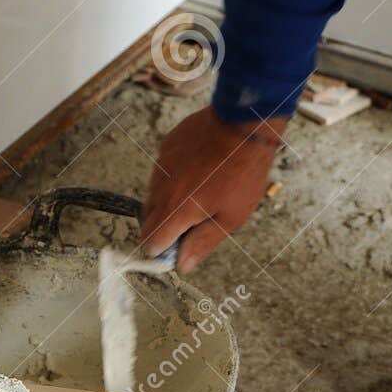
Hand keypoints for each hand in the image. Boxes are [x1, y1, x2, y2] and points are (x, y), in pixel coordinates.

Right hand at [140, 108, 286, 272]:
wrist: (244, 126)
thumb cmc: (242, 174)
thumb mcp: (230, 218)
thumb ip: (202, 243)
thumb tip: (182, 265)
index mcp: (175, 211)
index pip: (150, 242)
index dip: (162, 251)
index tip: (179, 250)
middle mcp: (161, 189)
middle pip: (148, 220)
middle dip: (165, 228)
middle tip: (194, 224)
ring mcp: (161, 165)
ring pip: (154, 195)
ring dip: (169, 203)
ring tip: (201, 195)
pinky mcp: (167, 147)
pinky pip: (162, 171)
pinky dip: (174, 179)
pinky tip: (198, 173)